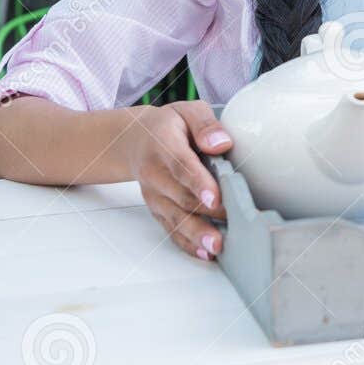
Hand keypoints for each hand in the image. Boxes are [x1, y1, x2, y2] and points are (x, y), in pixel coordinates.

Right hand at [119, 100, 233, 260]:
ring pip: (175, 217)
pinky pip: (171, 229)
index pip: (181, 165)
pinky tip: (205, 253)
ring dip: (196, 234)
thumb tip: (221, 143)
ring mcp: (154, 195)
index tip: (214, 198)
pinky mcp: (157, 210)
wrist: (133, 140)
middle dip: (205, 214)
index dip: (197, 183)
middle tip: (230, 226)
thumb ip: (204, 123)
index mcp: (163, 145)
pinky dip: (188, 243)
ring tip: (217, 246)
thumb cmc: (169, 126)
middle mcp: (155, 173)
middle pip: (180, 197)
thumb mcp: (187, 111)